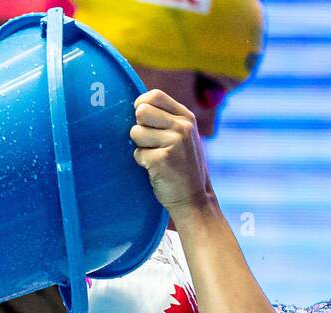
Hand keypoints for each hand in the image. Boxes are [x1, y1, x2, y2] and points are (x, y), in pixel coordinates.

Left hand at [130, 89, 213, 220]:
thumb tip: (137, 105)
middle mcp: (182, 127)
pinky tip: (157, 170)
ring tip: (156, 158)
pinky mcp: (162, 159)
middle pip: (141, 111)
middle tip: (152, 144)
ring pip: (135, 132)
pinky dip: (142, 163)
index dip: (141, 105)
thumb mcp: (183, 137)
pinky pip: (137, 154)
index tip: (143, 121)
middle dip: (140, 128)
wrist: (195, 200)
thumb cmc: (183, 168)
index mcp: (186, 117)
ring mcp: (174, 142)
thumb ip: (166, 119)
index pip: (154, 95)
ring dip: (140, 147)